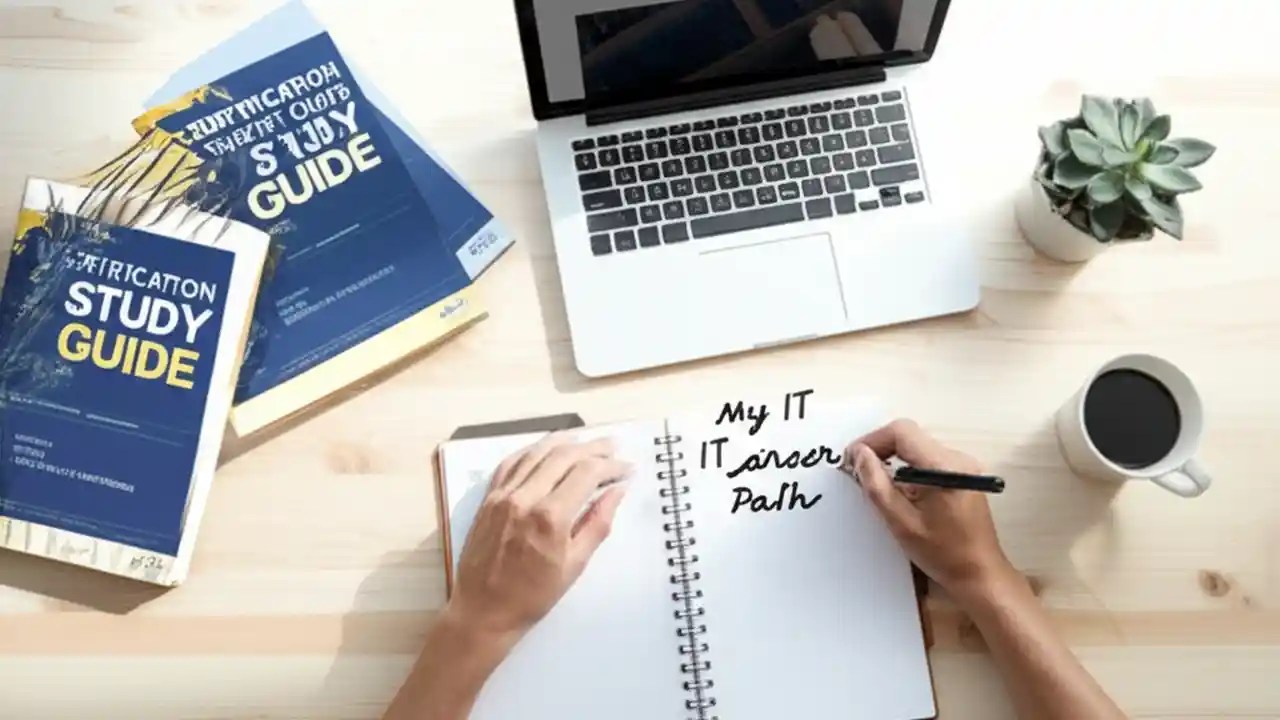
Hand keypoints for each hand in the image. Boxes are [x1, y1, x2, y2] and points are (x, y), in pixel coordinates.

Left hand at [446, 434, 630, 645]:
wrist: (483, 612)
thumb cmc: (532, 596)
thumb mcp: (574, 565)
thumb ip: (597, 523)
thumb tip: (617, 492)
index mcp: (549, 517)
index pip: (586, 473)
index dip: (610, 466)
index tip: (626, 469)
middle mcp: (524, 498)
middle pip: (564, 455)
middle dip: (593, 447)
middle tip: (612, 447)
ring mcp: (502, 495)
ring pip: (536, 452)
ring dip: (564, 442)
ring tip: (585, 440)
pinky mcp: (488, 499)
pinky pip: (511, 463)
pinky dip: (532, 451)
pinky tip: (545, 449)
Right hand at [845, 419, 1019, 608]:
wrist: (981, 575)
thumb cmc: (942, 554)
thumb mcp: (901, 522)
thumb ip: (877, 485)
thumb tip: (859, 454)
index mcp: (944, 467)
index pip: (902, 432)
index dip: (872, 441)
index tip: (852, 461)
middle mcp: (958, 459)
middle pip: (910, 437)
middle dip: (880, 450)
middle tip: (858, 474)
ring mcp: (964, 467)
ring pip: (917, 448)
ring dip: (893, 461)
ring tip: (877, 487)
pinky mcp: (964, 476)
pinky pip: (928, 461)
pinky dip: (908, 470)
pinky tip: (900, 494)